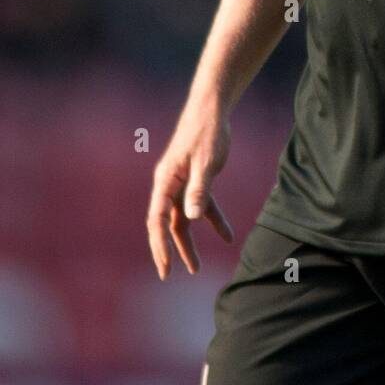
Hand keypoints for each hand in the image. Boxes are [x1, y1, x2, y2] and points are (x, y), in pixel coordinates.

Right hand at [146, 103, 233, 278]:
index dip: (159, 244)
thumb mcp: (206, 163)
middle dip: (168, 250)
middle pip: (165, 223)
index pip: (157, 219)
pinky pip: (200, 205)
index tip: (164, 266)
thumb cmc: (207, 133)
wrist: (213, 110)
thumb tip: (191, 218)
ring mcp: (181, 183)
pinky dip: (212, 220)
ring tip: (196, 267)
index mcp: (166, 181)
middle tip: (169, 275)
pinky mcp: (195, 180)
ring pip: (181, 218)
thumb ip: (198, 190)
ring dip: (188, 241)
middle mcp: (169, 184)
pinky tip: (227, 235)